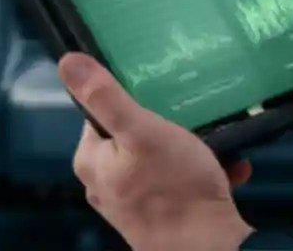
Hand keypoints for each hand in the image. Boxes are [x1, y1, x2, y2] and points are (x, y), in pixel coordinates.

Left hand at [58, 53, 253, 250]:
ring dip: (188, 147)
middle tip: (189, 117)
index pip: (100, 114)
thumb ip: (106, 97)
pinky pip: (178, 181)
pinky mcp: (160, 215)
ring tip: (210, 140)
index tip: (157, 96)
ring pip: (159, 158)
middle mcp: (105, 184)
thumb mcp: (142, 131)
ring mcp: (132, 203)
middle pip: (132, 135)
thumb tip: (68, 61)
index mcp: (91, 161)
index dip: (130, 100)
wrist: (208, 248)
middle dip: (164, 124)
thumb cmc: (173, 186)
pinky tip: (224, 165)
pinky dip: (201, 171)